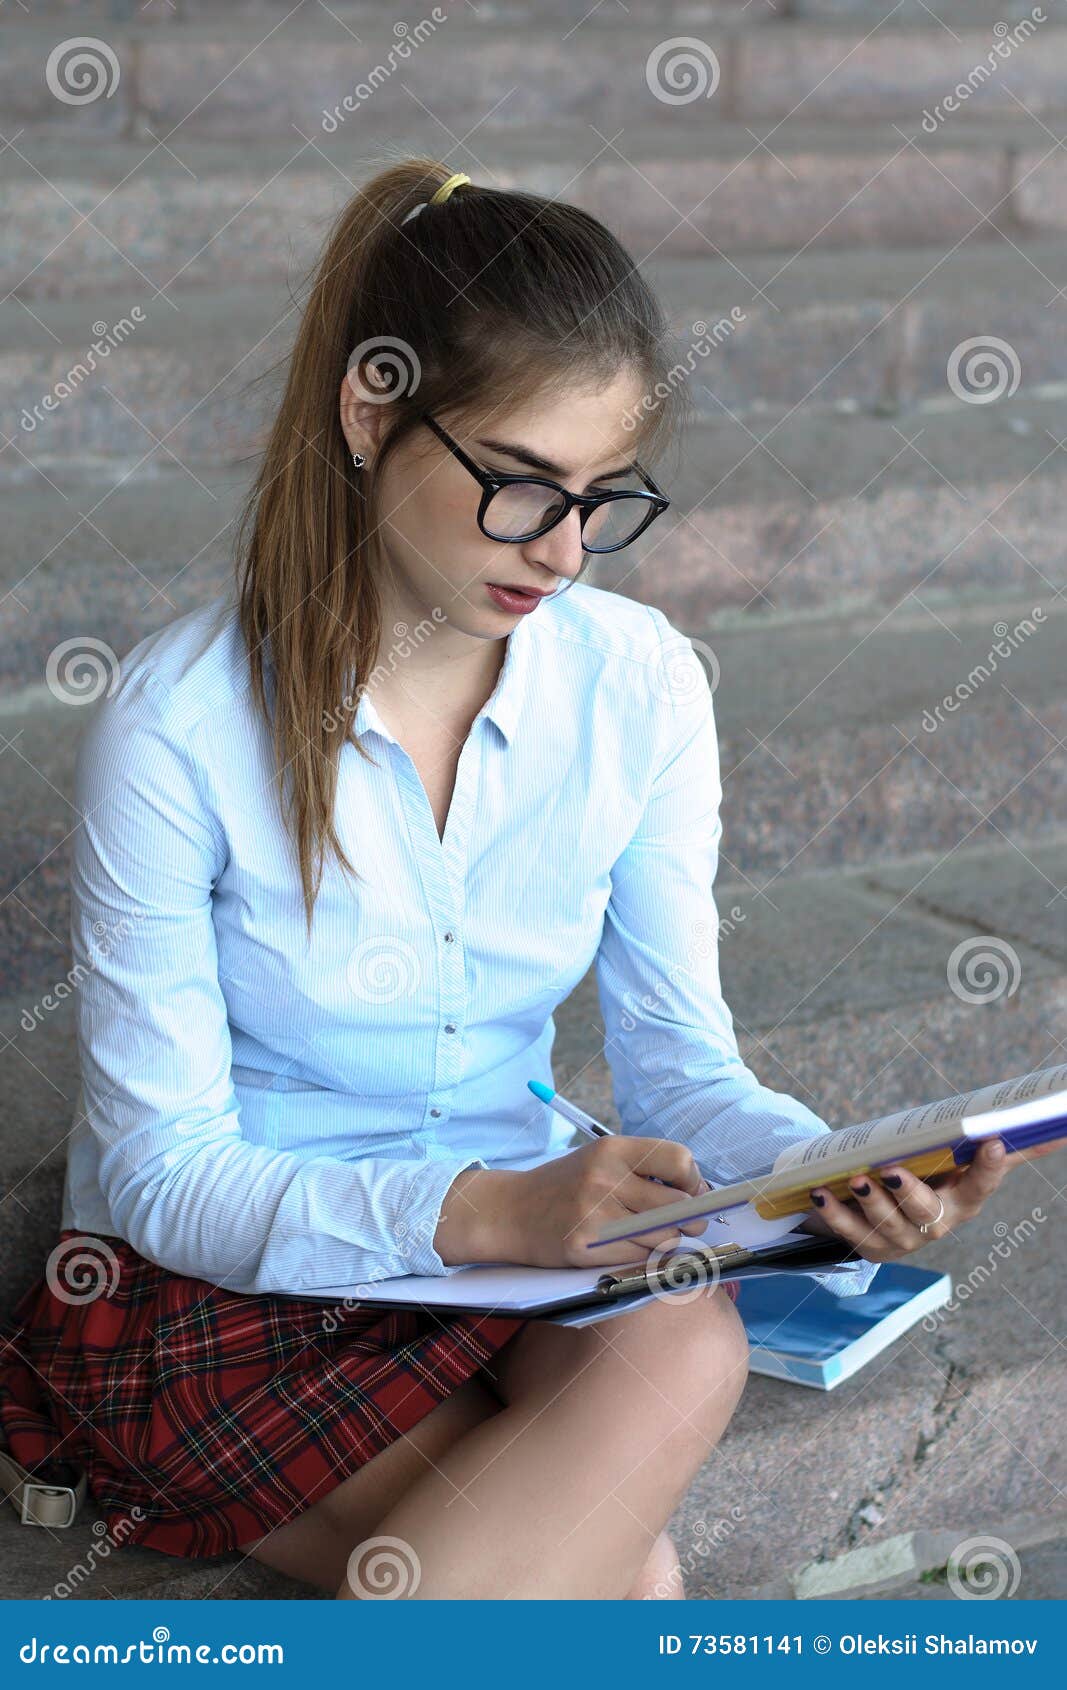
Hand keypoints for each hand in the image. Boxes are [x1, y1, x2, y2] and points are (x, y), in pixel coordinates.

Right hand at [435, 1137, 712, 1269]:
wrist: (510, 1211)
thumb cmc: (565, 1186)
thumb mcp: (600, 1161)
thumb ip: (644, 1170)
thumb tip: (700, 1193)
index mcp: (612, 1149)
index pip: (679, 1160)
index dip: (693, 1179)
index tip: (689, 1190)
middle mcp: (605, 1178)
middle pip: (678, 1205)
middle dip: (691, 1218)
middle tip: (688, 1222)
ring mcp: (595, 1215)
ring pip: (663, 1237)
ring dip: (668, 1241)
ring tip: (654, 1235)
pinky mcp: (586, 1248)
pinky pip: (639, 1258)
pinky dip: (644, 1257)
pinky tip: (630, 1247)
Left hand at [801, 1136, 1039, 1262]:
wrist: (882, 1210)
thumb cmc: (929, 1176)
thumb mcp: (960, 1161)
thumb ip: (1002, 1147)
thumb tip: (1058, 1124)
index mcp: (963, 1201)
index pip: (982, 1186)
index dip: (990, 1168)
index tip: (992, 1141)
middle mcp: (935, 1224)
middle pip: (927, 1213)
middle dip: (911, 1194)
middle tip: (893, 1172)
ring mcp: (901, 1240)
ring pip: (886, 1225)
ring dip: (869, 1203)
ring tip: (857, 1178)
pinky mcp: (869, 1247)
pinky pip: (849, 1233)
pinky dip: (834, 1213)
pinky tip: (822, 1193)